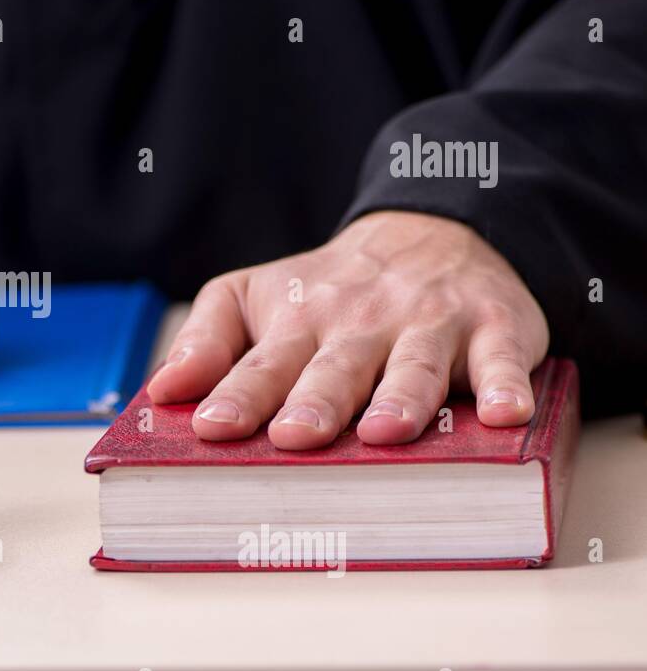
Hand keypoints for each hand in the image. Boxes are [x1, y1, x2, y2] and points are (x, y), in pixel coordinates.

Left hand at [147, 211, 549, 448]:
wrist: (430, 231)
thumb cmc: (329, 288)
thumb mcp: (255, 296)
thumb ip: (207, 341)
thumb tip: (162, 391)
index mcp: (298, 323)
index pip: (262, 364)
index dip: (237, 394)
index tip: (210, 425)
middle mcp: (360, 324)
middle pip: (334, 369)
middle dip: (314, 404)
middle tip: (292, 438)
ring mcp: (428, 325)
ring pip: (412, 365)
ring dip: (400, 398)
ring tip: (383, 432)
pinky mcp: (492, 329)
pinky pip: (501, 360)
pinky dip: (507, 386)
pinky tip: (506, 414)